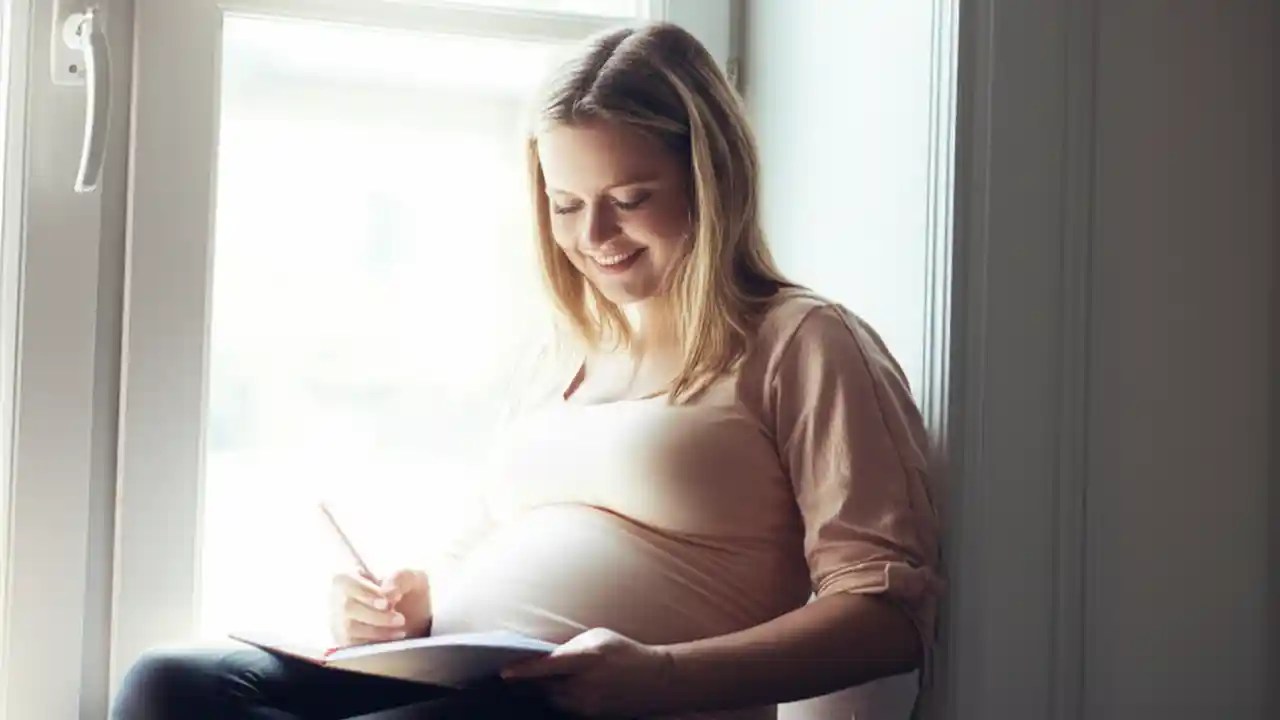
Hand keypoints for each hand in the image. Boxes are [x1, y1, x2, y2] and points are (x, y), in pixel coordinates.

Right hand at [329, 568, 430, 645]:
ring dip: (377, 630)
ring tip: (400, 629)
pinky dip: (374, 642)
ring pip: (349, 628)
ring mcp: (340, 619)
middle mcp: (340, 596)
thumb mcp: (411, 577)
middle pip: (347, 606)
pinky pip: (352, 644)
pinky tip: (392, 638)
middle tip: (400, 619)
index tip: (387, 603)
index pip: (346, 581)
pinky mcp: (345, 639)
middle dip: (376, 615)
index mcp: (352, 574)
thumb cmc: (407, 591)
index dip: (366, 594)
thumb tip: (386, 593)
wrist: (415, 616)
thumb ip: (400, 578)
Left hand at [500, 628, 674, 717]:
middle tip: (508, 674)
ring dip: (541, 690)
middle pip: (544, 687)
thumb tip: (542, 657)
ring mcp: (588, 705)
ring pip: (551, 699)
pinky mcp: (590, 716)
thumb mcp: (597, 638)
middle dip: (527, 681)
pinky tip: (553, 689)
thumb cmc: (623, 651)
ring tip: (528, 681)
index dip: (523, 671)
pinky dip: (556, 698)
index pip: (548, 667)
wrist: (655, 680)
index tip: (503, 672)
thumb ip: (569, 647)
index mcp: (588, 660)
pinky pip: (564, 707)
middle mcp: (586, 686)